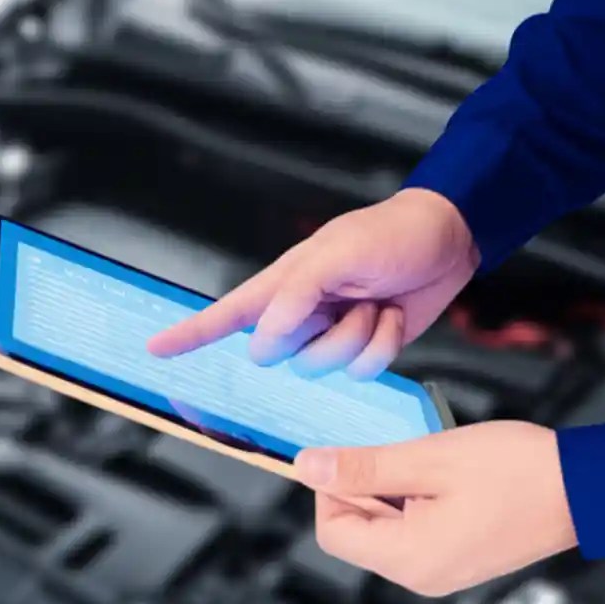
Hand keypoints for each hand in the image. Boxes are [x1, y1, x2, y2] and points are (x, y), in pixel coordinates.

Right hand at [147, 188, 478, 376]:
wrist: (449, 239)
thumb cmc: (390, 233)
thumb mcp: (338, 254)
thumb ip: (295, 294)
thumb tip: (262, 342)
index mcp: (286, 283)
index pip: (227, 313)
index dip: (191, 332)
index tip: (155, 348)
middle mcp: (304, 312)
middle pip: (282, 354)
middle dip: (318, 333)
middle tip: (348, 298)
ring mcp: (335, 331)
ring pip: (326, 366)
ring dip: (358, 336)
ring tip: (375, 301)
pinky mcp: (367, 347)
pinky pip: (364, 370)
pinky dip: (383, 344)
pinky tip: (393, 315)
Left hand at [295, 421, 576, 596]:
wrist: (585, 488)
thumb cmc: (516, 470)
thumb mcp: (429, 458)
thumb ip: (364, 466)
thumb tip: (307, 467)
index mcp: (409, 557)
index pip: (333, 530)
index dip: (331, 487)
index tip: (353, 450)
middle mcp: (421, 575)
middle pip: (358, 531)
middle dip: (365, 484)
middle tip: (400, 446)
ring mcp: (442, 570)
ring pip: (387, 526)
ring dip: (393, 487)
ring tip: (430, 457)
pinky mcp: (460, 557)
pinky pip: (416, 529)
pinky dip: (417, 497)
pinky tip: (444, 472)